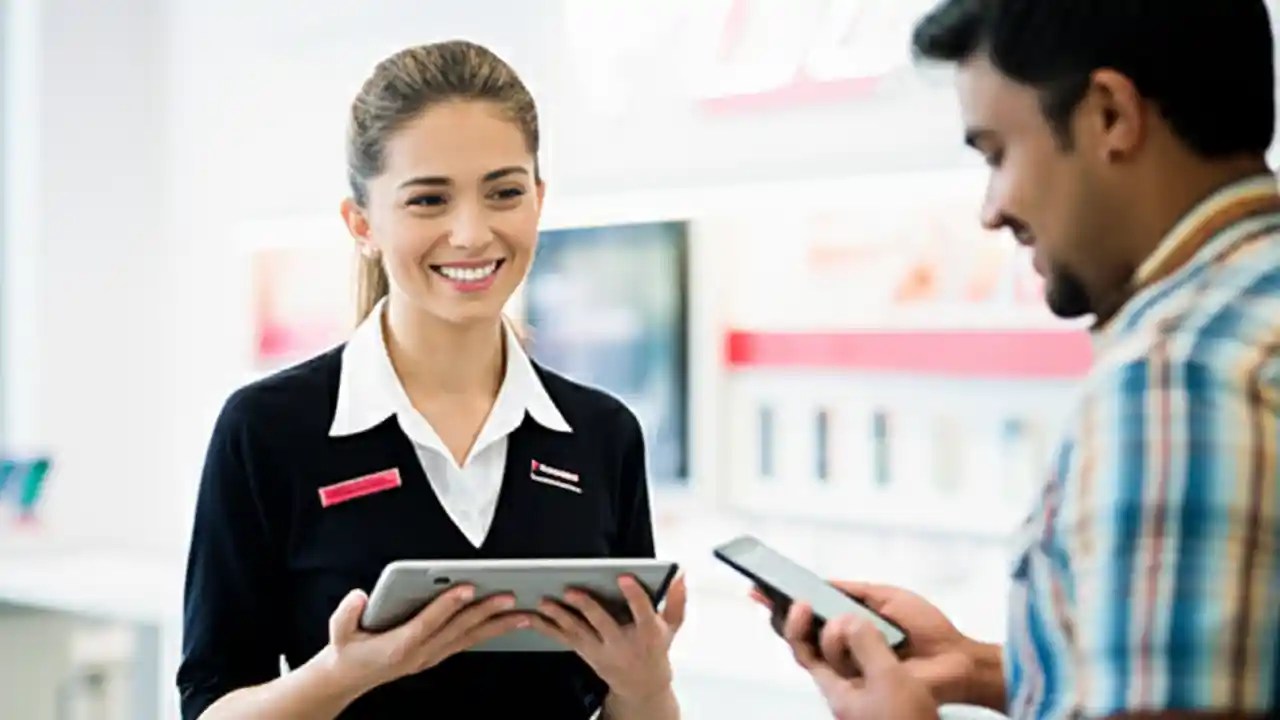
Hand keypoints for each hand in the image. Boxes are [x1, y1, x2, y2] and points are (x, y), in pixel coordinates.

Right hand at [323, 585, 529, 694]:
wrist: (349, 677)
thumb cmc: (347, 650)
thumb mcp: (338, 631)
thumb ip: (347, 613)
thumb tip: (359, 596)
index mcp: (398, 646)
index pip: (428, 622)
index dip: (448, 604)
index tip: (467, 587)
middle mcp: (420, 653)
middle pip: (458, 629)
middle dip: (485, 611)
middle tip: (508, 596)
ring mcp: (431, 656)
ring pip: (469, 638)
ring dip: (496, 625)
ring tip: (522, 612)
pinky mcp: (436, 655)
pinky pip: (467, 642)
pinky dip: (488, 632)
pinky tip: (505, 622)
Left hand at [529, 573, 686, 701]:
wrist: (642, 686)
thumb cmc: (656, 648)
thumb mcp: (672, 626)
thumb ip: (676, 599)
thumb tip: (680, 573)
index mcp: (648, 633)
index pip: (642, 612)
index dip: (634, 595)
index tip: (623, 577)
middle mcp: (623, 643)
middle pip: (603, 623)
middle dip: (587, 608)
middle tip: (571, 591)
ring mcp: (602, 650)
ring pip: (578, 632)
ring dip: (560, 617)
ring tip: (545, 601)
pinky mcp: (585, 652)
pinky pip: (563, 639)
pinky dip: (546, 627)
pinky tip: (532, 615)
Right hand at [751, 580, 987, 705]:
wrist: (955, 657)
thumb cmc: (926, 628)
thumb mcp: (885, 597)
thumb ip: (850, 591)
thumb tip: (818, 583)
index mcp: (847, 624)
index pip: (806, 615)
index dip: (780, 603)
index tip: (757, 586)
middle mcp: (841, 647)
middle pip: (797, 635)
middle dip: (784, 615)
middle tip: (776, 597)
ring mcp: (846, 667)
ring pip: (809, 650)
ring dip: (826, 630)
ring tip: (843, 617)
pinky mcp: (855, 685)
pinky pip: (829, 667)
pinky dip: (836, 645)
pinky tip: (845, 628)